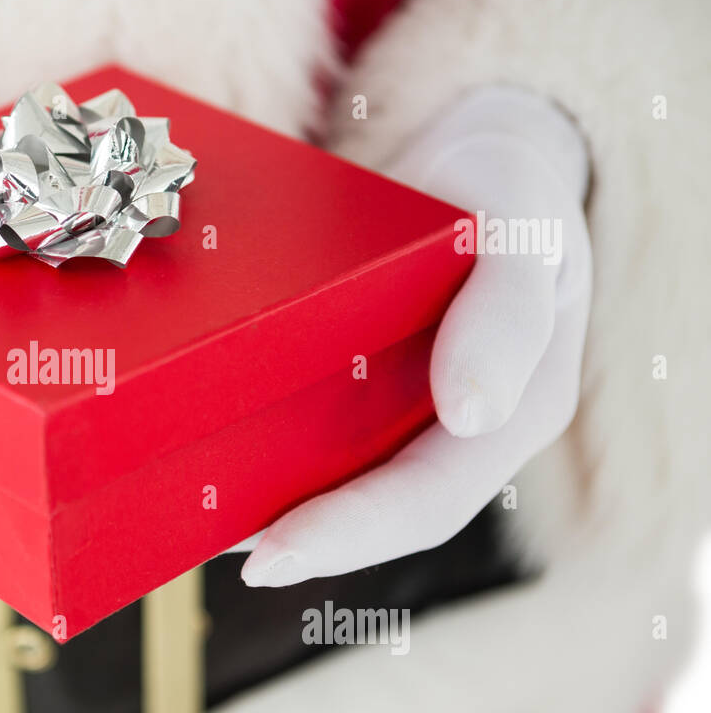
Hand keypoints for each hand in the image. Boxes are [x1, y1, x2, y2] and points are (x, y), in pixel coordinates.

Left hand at [240, 86, 592, 585]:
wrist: (466, 157)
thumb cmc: (501, 189)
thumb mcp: (524, 229)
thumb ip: (507, 312)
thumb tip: (471, 412)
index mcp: (511, 414)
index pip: (427, 500)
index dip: (351, 533)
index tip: (273, 554)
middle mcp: (455, 435)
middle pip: (372, 513)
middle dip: (295, 539)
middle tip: (217, 554)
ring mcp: (403, 417)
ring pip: (334, 487)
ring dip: (263, 512)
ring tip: (189, 529)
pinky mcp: (358, 395)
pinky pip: (308, 439)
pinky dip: (255, 459)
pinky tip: (198, 469)